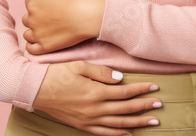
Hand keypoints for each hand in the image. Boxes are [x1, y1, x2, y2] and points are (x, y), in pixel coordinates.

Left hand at [22, 0, 104, 54]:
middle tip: (48, 16)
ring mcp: (38, 35)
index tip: (48, 2)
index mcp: (33, 4)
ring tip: (43, 30)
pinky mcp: (45, 46)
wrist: (84, 16)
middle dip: (34, 17)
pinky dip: (32, 46)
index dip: (38, 0)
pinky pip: (31, 49)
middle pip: (27, 18)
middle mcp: (32, 20)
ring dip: (32, 31)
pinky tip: (38, 43)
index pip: (29, 1)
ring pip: (27, 34)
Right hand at [33, 61, 161, 135]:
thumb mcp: (80, 65)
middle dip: (144, 107)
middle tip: (159, 104)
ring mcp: (88, 120)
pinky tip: (128, 133)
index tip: (155, 87)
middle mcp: (95, 109)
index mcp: (96, 92)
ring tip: (153, 121)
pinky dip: (118, 134)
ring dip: (137, 123)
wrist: (35, 89)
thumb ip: (102, 72)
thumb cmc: (57, 74)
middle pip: (126, 109)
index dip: (142, 89)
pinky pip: (104, 133)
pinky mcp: (81, 125)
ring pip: (118, 124)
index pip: (125, 92)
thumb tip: (121, 79)